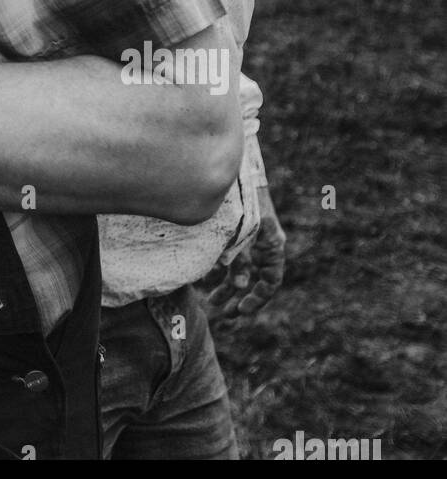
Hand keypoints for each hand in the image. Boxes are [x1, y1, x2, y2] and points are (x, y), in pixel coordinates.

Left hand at [205, 185, 285, 319]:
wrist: (236, 166)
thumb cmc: (241, 196)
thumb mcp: (241, 230)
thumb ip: (241, 258)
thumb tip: (242, 284)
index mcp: (272, 243)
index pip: (271, 280)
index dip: (258, 298)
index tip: (241, 310)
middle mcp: (263, 241)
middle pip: (253, 276)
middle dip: (237, 295)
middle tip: (222, 311)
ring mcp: (250, 234)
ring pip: (239, 265)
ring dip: (226, 283)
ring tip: (210, 299)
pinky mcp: (236, 226)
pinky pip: (231, 252)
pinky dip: (220, 264)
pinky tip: (205, 273)